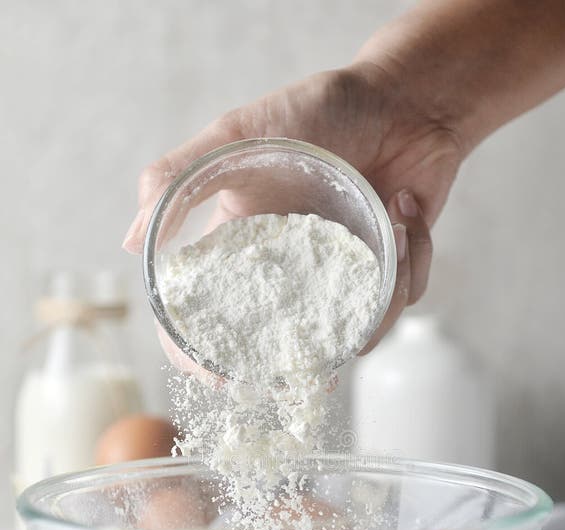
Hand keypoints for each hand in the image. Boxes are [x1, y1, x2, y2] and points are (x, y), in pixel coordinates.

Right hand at [124, 58, 464, 354]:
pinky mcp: (390, 273)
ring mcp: (343, 277)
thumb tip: (129, 244)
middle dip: (298, 364)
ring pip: (351, 334)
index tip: (217, 377)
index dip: (206, 354)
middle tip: (310, 371)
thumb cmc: (317, 110)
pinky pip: (400, 300)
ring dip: (374, 298)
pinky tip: (405, 207)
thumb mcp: (237, 136)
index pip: (213, 314)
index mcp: (248, 247)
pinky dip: (411, 259)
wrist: (402, 94)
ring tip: (388, 221)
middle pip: (283, 344)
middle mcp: (293, 271)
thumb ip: (179, 178)